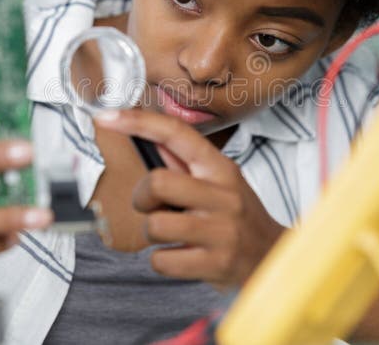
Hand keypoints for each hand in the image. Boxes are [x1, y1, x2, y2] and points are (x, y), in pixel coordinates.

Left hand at [94, 109, 284, 289]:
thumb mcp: (220, 182)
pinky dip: (163, 261)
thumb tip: (150, 135)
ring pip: (155, 225)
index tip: (106, 115)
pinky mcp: (215, 263)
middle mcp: (223, 195)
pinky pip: (161, 261)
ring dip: (153, 233)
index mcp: (220, 168)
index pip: (176, 134)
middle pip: (157, 182)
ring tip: (175, 234)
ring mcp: (221, 231)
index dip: (139, 122)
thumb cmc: (237, 216)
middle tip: (156, 208)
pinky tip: (183, 255)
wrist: (273, 258)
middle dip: (143, 198)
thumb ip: (185, 162)